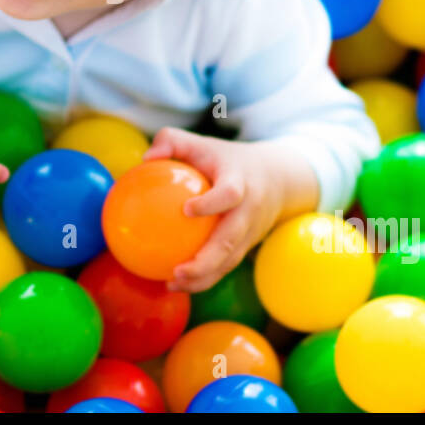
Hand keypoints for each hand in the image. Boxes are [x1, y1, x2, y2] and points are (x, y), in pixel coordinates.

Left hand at [142, 127, 314, 293]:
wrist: (279, 178)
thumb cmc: (227, 159)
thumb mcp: (203, 143)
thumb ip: (172, 141)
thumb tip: (145, 159)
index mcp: (240, 182)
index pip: (229, 194)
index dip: (212, 203)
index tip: (187, 210)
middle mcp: (249, 210)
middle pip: (231, 240)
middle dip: (206, 260)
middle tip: (177, 271)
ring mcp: (251, 232)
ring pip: (230, 260)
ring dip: (204, 277)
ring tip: (172, 283)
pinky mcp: (248, 245)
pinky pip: (227, 265)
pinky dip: (205, 278)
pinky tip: (178, 283)